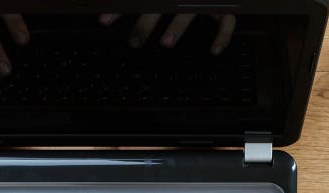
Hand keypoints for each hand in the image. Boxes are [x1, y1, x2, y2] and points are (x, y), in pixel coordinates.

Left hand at [100, 14, 236, 54]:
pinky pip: (226, 22)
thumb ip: (142, 2)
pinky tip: (214, 51)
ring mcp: (203, 0)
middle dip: (145, 23)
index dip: (119, 9)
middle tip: (134, 42)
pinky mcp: (222, 7)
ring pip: (189, 12)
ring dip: (177, 27)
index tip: (103, 21)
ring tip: (165, 43)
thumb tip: (110, 12)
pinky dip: (222, 36)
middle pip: (160, 5)